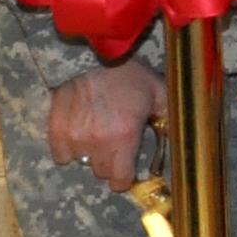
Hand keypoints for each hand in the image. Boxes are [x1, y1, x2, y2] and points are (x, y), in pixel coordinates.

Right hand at [45, 60, 166, 190]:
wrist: (94, 56)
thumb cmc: (130, 75)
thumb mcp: (160, 94)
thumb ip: (169, 119)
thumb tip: (180, 139)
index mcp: (125, 136)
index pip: (120, 180)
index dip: (124, 179)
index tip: (125, 174)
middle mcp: (98, 141)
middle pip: (101, 171)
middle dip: (109, 162)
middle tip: (113, 143)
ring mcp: (74, 136)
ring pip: (82, 162)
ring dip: (89, 153)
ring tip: (96, 133)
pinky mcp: (56, 129)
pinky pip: (60, 154)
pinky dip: (68, 148)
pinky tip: (78, 132)